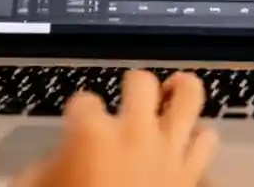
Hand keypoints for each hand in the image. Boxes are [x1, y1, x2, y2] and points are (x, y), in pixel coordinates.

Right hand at [14, 70, 217, 186]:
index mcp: (91, 134)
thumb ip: (47, 167)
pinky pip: (206, 141)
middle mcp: (134, 132)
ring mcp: (167, 150)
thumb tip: (58, 159)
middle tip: (130, 92)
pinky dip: (198, 137)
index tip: (78, 117)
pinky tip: (188, 139)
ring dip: (181, 90)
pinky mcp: (191, 172)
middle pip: (141, 82)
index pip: (83, 101)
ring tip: (173, 90)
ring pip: (189, 97)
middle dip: (133, 83)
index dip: (78, 109)